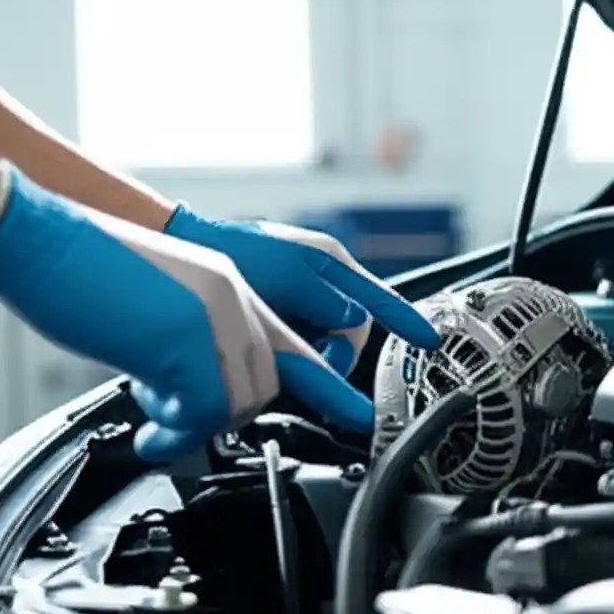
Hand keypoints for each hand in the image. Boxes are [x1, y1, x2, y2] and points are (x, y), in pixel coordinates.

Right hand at [0, 165, 374, 460]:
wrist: (42, 237)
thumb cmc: (82, 274)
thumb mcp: (158, 308)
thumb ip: (194, 344)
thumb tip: (199, 398)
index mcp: (232, 288)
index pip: (300, 343)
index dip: (335, 384)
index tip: (362, 416)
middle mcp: (236, 298)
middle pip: (269, 386)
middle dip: (223, 416)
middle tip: (171, 424)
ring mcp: (217, 315)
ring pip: (240, 402)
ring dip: (193, 423)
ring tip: (151, 414)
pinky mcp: (188, 337)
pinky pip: (203, 410)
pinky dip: (174, 428)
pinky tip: (147, 421)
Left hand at [164, 206, 440, 375]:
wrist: (183, 250)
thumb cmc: (230, 254)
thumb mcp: (286, 278)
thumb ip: (327, 304)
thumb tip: (354, 324)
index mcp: (330, 264)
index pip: (380, 299)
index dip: (407, 322)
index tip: (430, 341)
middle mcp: (320, 282)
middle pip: (350, 333)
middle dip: (334, 354)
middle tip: (308, 363)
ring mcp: (300, 300)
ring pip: (324, 343)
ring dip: (308, 355)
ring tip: (278, 352)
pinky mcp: (279, 314)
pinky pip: (299, 343)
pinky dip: (290, 354)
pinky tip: (269, 352)